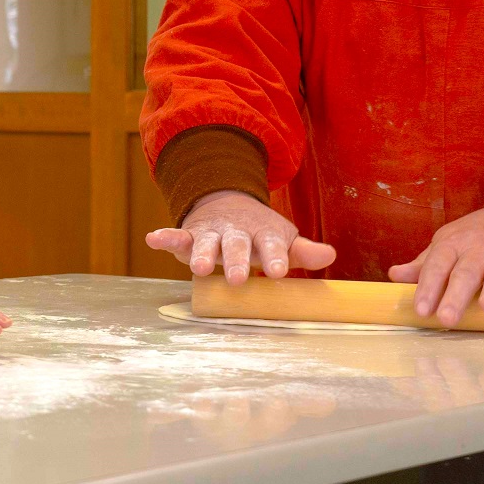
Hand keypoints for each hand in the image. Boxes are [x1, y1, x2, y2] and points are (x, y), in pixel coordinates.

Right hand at [145, 191, 335, 282]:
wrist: (228, 204)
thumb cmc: (259, 234)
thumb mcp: (281, 239)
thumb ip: (301, 251)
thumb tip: (330, 255)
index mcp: (263, 234)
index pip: (270, 245)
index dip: (274, 257)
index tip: (278, 271)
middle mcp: (236, 232)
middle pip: (236, 246)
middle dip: (236, 261)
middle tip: (238, 279)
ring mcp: (211, 232)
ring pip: (206, 242)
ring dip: (201, 253)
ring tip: (198, 268)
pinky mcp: (189, 235)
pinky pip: (176, 235)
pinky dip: (164, 237)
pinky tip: (153, 239)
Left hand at [388, 201, 483, 326]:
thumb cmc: (476, 240)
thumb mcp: (448, 246)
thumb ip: (425, 265)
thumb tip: (394, 276)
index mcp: (454, 244)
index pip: (437, 265)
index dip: (428, 287)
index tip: (420, 310)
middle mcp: (480, 248)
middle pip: (466, 272)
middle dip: (455, 295)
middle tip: (446, 318)